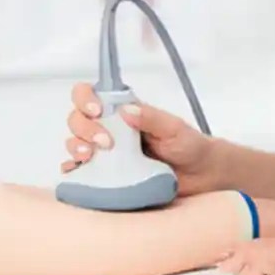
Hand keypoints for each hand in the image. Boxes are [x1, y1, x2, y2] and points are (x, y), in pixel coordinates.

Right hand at [62, 83, 221, 194]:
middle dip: (83, 127)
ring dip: (76, 147)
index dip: (86, 99)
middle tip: (105, 142)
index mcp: (124, 113)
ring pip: (75, 144)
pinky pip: (79, 173)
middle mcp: (110, 130)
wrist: (202, 177)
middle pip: (78, 120)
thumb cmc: (190, 146)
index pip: (92, 95)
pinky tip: (78, 173)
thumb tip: (125, 109)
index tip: (97, 110)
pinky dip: (73, 171)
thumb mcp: (175, 128)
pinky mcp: (105, 178)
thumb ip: (152, 117)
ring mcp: (105, 155)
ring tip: (91, 157)